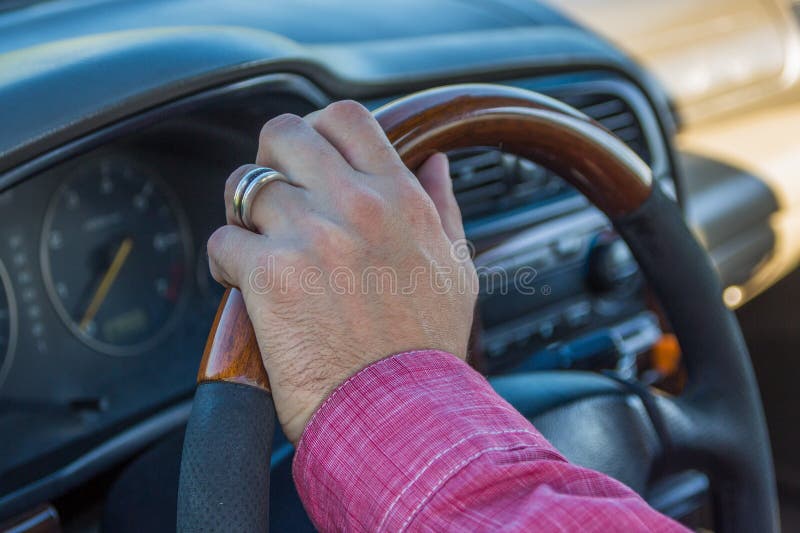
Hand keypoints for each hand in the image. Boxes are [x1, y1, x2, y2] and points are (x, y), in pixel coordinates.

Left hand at [207, 100, 476, 443]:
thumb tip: (435, 163)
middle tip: (274, 191)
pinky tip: (247, 284)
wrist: (400, 414)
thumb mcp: (456, 268)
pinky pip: (222, 241)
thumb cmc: (428, 349)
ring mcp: (309, 235)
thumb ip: (442, 206)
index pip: (347, 118)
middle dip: (271, 156)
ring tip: (258, 243)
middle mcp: (354, 205)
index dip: (318, 127)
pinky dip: (226, 261)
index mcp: (399, 198)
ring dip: (244, 212)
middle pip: (285, 133)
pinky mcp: (269, 274)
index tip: (311, 153)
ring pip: (244, 184)